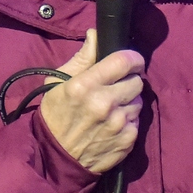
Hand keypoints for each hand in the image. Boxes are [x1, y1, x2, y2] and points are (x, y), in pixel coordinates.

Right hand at [39, 29, 143, 173]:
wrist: (54, 158)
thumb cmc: (54, 115)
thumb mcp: (57, 82)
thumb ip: (82, 58)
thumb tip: (96, 34)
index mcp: (86, 85)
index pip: (124, 61)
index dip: (133, 58)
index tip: (131, 61)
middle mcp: (104, 103)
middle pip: (137, 81)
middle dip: (129, 81)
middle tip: (116, 88)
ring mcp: (118, 124)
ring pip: (139, 102)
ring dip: (128, 102)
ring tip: (111, 109)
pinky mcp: (127, 141)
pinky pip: (138, 121)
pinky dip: (128, 121)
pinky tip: (112, 125)